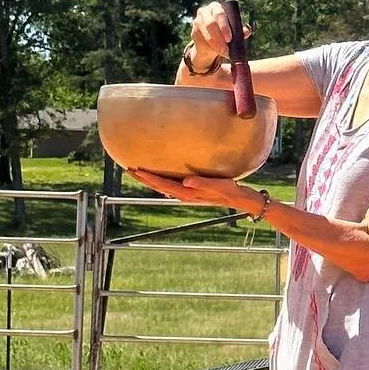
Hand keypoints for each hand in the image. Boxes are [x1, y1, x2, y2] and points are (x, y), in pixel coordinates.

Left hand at [129, 169, 263, 214]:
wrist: (240, 200)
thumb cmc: (231, 191)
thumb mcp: (218, 186)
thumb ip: (202, 183)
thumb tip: (185, 182)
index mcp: (188, 192)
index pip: (163, 184)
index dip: (148, 177)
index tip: (135, 170)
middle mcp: (184, 194)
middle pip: (158, 186)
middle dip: (143, 179)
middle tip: (128, 170)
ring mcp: (187, 194)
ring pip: (162, 187)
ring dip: (150, 181)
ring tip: (138, 173)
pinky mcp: (192, 192)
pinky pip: (170, 187)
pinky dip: (160, 182)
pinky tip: (159, 178)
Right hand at [187, 0, 250, 71]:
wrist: (212, 41)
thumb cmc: (225, 32)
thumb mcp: (234, 30)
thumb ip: (241, 29)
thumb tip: (246, 31)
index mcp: (216, 7)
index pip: (220, 14)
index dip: (224, 26)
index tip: (230, 38)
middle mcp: (205, 11)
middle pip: (211, 23)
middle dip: (219, 37)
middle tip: (227, 48)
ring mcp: (197, 21)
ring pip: (205, 34)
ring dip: (216, 45)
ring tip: (224, 52)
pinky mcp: (193, 32)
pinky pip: (201, 40)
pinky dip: (210, 47)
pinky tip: (216, 52)